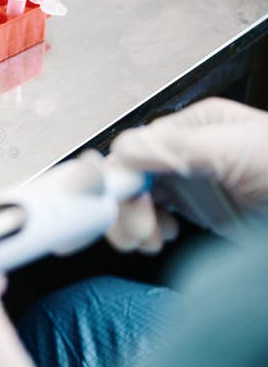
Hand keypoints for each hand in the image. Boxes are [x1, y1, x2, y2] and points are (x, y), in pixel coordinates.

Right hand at [107, 98, 267, 251]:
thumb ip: (183, 148)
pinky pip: (154, 215)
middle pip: (131, 175)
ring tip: (147, 239)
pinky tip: (163, 237)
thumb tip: (128, 150)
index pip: (135, 148)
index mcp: (196, 126)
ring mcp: (192, 181)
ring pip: (137, 198)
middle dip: (125, 205)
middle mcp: (188, 151)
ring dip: (133, 221)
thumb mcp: (243, 152)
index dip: (122, 179)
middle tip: (136, 233)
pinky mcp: (197, 209)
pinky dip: (149, 229)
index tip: (122, 206)